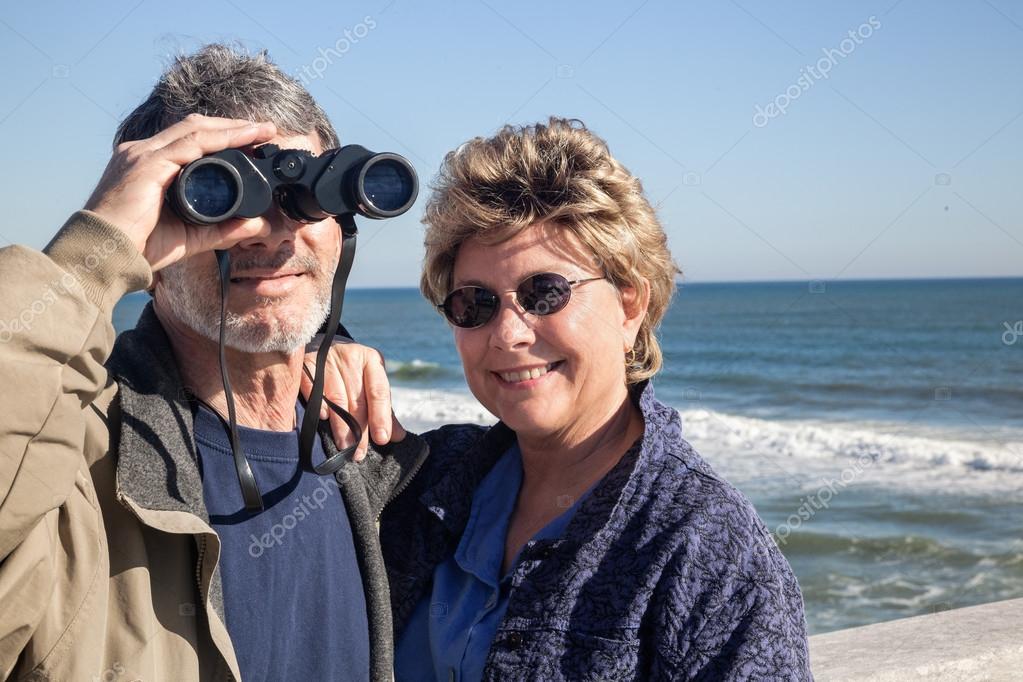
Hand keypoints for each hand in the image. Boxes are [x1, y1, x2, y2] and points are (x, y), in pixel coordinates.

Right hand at [84, 114, 278, 271]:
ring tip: (261, 130)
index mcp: (150, 164)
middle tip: (266, 129)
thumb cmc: (140, 246)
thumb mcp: (192, 234)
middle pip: (195, 127)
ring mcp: (143, 154)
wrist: (106, 254)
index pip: (191, 139)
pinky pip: (188, 143)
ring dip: (232, 128)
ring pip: (195, 129)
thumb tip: (259, 226)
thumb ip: (225, 228)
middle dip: (233, 126)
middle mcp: (144, 152)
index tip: (255, 140)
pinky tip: (241, 138)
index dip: (224, 136)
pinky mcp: (146, 163)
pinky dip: (219, 138)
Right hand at [300, 340, 406, 461]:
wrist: (323, 346)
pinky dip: (317, 404)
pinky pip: (313, 387)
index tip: (382, 439)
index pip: (379, 392)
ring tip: (343, 446)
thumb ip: (383, 410)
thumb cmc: (352, 372)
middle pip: (357, 399)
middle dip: (358, 430)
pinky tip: (322, 419)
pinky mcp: (307, 362)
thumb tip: (398, 437)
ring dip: (339, 425)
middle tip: (358, 453)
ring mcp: (328, 358)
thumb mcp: (370, 384)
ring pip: (336, 398)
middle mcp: (352, 357)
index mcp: (372, 361)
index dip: (381, 417)